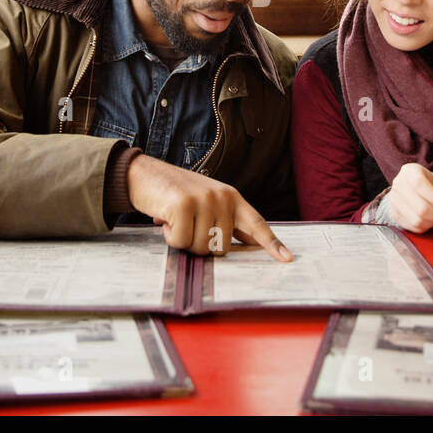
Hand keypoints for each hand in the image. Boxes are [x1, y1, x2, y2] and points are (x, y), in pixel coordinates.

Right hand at [126, 154, 292, 260]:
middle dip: (202, 245)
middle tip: (188, 226)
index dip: (271, 243)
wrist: (144, 174)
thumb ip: (224, 220)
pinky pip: (181, 241)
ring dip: (184, 241)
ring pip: (201, 247)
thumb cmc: (175, 194)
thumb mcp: (206, 202)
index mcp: (232, 197)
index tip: (287, 259)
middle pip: (222, 247)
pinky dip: (171, 237)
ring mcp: (204, 199)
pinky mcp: (184, 205)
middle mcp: (222, 197)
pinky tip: (165, 219)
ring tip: (176, 220)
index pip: (256, 224)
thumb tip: (242, 245)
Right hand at [388, 162, 432, 232]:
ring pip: (417, 219)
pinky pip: (413, 227)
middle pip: (420, 206)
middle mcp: (398, 185)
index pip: (419, 184)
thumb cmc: (426, 184)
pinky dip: (425, 226)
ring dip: (432, 222)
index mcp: (409, 172)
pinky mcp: (395, 214)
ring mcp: (394, 201)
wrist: (411, 188)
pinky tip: (429, 220)